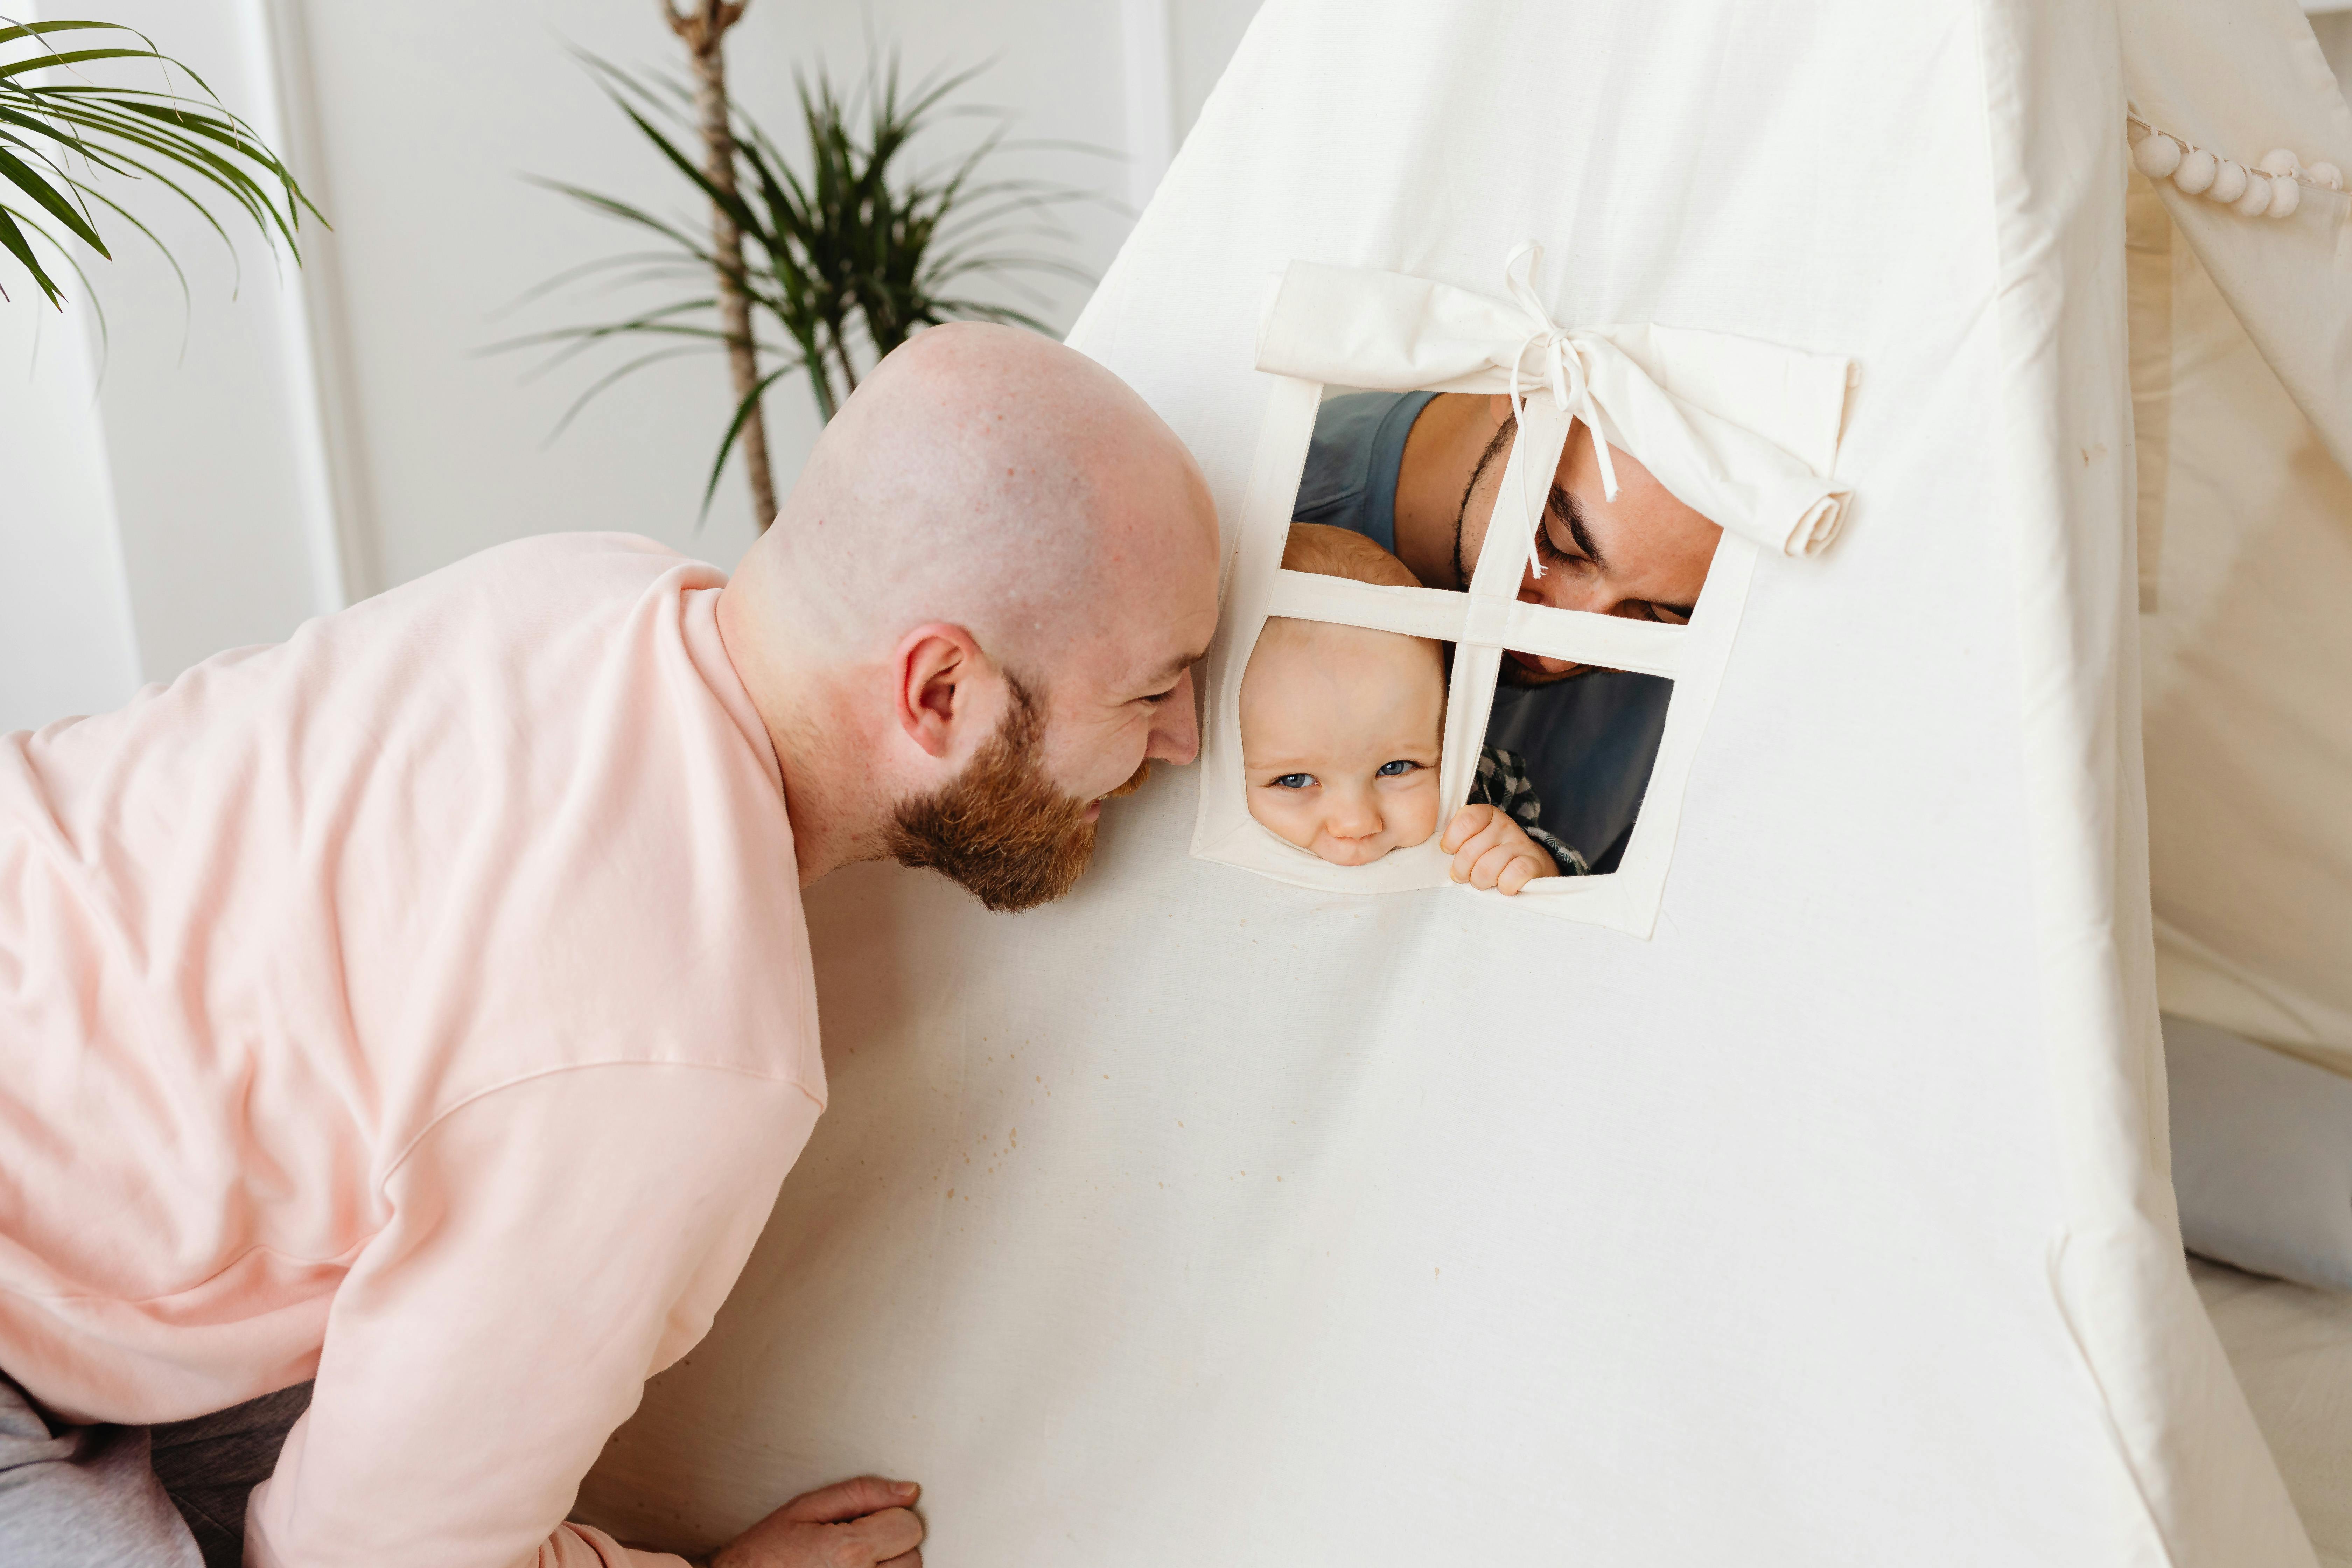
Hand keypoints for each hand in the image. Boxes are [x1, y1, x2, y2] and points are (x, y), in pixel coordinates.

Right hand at [710, 1475, 923, 1567]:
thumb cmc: (767, 1552)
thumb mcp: (807, 1508)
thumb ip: (862, 1494)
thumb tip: (908, 1492)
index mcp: (849, 1552)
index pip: (909, 1526)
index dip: (891, 1517)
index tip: (868, 1521)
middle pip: (913, 1556)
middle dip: (891, 1544)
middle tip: (855, 1544)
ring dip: (887, 1567)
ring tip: (852, 1563)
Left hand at [1440, 804, 1555, 893]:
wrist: (1526, 867)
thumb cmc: (1488, 856)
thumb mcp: (1469, 841)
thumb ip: (1454, 840)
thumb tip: (1439, 850)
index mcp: (1486, 814)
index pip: (1465, 821)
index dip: (1452, 841)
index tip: (1449, 852)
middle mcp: (1504, 825)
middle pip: (1470, 851)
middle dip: (1462, 871)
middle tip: (1466, 876)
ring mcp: (1520, 843)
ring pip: (1487, 868)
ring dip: (1481, 881)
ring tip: (1483, 882)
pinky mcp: (1534, 863)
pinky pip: (1513, 875)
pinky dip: (1505, 886)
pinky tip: (1503, 886)